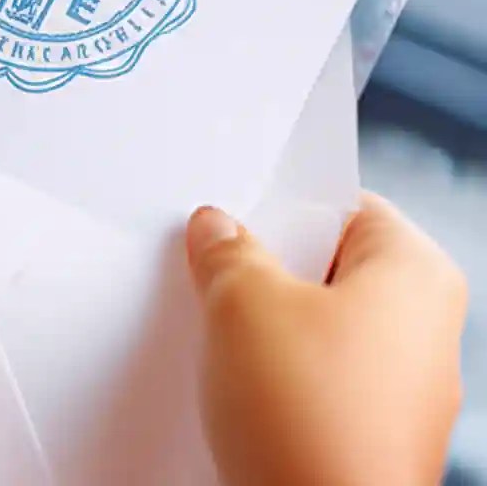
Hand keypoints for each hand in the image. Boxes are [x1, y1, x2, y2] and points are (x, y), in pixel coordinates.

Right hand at [186, 196, 466, 485]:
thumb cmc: (310, 421)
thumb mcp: (242, 303)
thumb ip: (226, 251)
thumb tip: (218, 231)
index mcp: (417, 274)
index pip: (345, 206)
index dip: (282, 207)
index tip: (233, 215)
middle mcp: (423, 328)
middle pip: (327, 269)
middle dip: (265, 272)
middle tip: (216, 278)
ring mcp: (399, 386)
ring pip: (315, 329)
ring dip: (262, 330)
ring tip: (222, 339)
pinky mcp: (366, 431)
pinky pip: (312, 381)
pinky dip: (273, 379)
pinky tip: (237, 389)